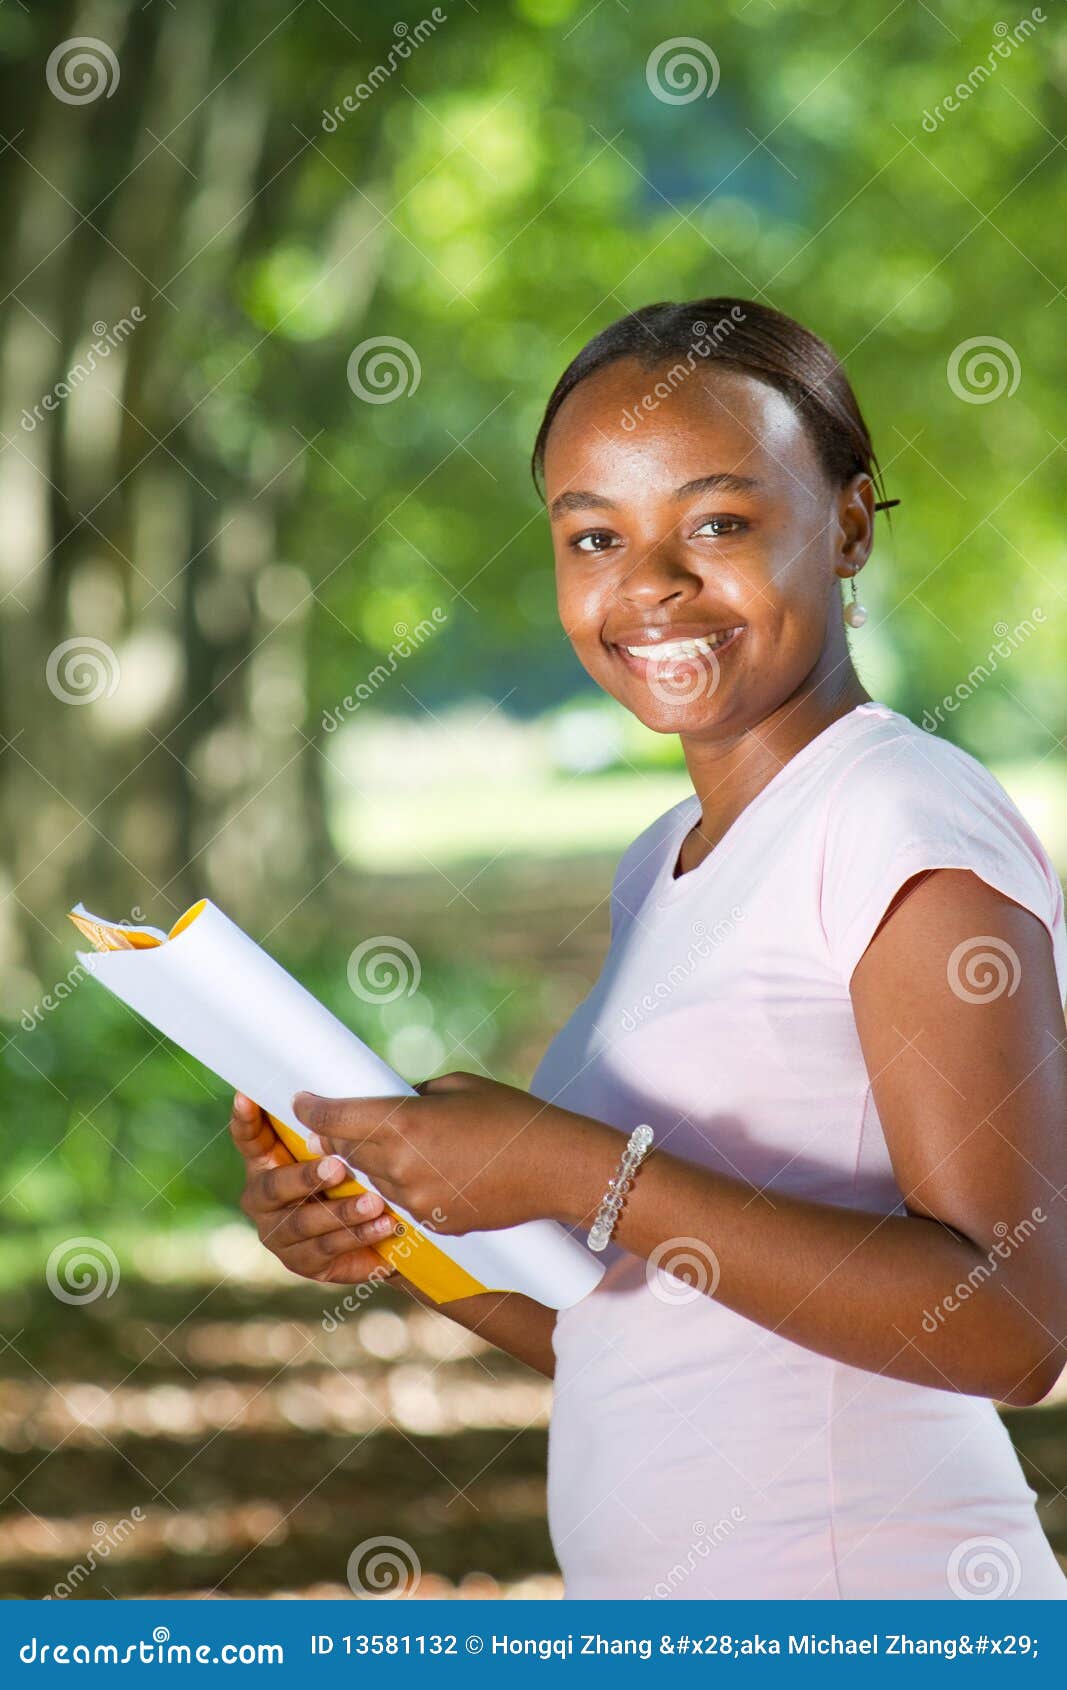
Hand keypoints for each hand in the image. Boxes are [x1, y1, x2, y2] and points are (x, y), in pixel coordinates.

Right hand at [228, 1092, 401, 1283]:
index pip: (249, 1138)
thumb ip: (333, 1129)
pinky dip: (357, 1237)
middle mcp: (261, 1199)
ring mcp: (277, 1234)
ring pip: (304, 1223)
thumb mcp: (344, 1148)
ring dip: (342, 1213)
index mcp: (265, 1162)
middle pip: (275, 1187)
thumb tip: (337, 1099)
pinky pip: (326, 1250)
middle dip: (307, 1178)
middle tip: (339, 1168)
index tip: (247, 1096)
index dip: (245, 1119)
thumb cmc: (353, 1174)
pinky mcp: (299, 1262)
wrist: (374, 1233)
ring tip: (375, 1203)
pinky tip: (383, 1226)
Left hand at [292, 1071, 617, 1235]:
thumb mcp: (457, 1087)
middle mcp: (401, 1165)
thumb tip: (385, 1100)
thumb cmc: (511, 1115)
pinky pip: (402, 1201)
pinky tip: (421, 1170)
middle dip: (336, 1134)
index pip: (337, 1118)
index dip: (312, 1108)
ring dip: (368, 1161)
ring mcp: (415, 1200)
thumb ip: (412, 1094)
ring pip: (371, 1178)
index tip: (300, 1100)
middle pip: (346, 1150)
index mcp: (403, 1123)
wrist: (555, 1168)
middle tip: (330, 1120)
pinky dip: (401, 1184)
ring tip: (384, 1144)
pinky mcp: (432, 1223)